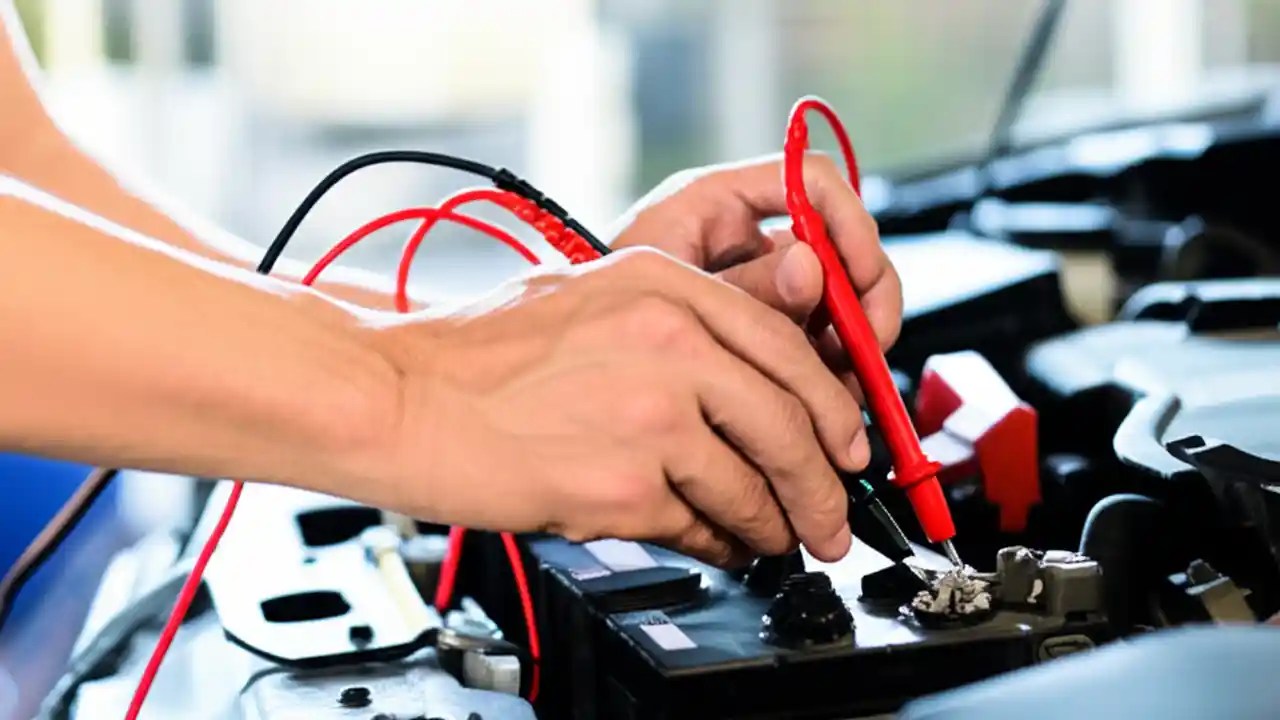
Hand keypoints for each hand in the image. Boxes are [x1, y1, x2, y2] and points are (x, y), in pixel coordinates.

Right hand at [369, 249, 865, 565]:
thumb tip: (751, 387)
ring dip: (776, 524)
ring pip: (753, 486)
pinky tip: (720, 545)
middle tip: (834, 518)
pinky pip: (701, 526)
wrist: (400, 397)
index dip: (831, 409)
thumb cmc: (479, 353)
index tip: (845, 444)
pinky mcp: (622, 486)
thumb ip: (679, 329)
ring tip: (778, 539)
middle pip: (790, 424)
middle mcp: (669, 342)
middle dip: (824, 486)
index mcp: (665, 285)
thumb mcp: (592, 298)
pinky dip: (721, 544)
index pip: (787, 348)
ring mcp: (649, 416)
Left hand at [611, 154, 902, 411]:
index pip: (812, 181)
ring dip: (848, 351)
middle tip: (865, 351)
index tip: (860, 278)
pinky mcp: (756, 335)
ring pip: (835, 307)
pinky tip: (816, 409)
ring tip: (836, 394)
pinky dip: (825, 378)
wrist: (554, 367)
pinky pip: (813, 348)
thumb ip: (743, 286)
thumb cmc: (589, 311)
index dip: (848, 224)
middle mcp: (745, 238)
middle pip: (840, 250)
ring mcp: (755, 288)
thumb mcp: (670, 291)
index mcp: (717, 202)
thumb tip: (810, 270)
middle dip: (861, 304)